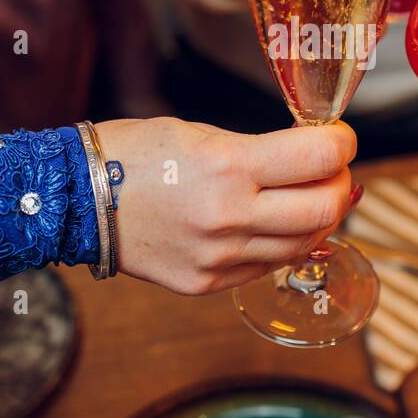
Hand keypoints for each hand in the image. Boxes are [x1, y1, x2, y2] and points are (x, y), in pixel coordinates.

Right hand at [92, 117, 356, 294]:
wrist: (74, 200)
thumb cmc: (135, 153)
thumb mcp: (202, 133)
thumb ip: (260, 151)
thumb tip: (313, 158)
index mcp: (228, 167)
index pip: (319, 158)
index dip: (342, 143)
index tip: (340, 136)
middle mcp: (229, 217)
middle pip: (324, 209)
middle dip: (340, 184)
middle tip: (333, 170)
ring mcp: (219, 257)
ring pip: (303, 244)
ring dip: (319, 218)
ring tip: (310, 196)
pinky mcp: (207, 283)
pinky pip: (268, 266)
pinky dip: (285, 244)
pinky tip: (277, 224)